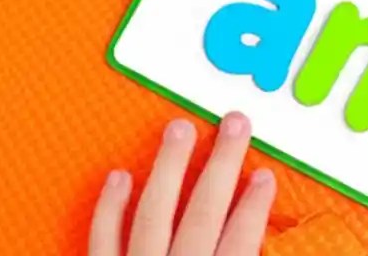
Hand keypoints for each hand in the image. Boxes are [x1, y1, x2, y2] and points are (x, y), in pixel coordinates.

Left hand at [90, 113, 274, 255]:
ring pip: (153, 214)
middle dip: (221, 165)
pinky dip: (109, 208)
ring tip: (180, 128)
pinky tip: (120, 175)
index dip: (255, 207)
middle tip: (235, 123)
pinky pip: (102, 239)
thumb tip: (258, 243)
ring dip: (168, 168)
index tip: (265, 176)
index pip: (240, 241)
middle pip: (202, 214)